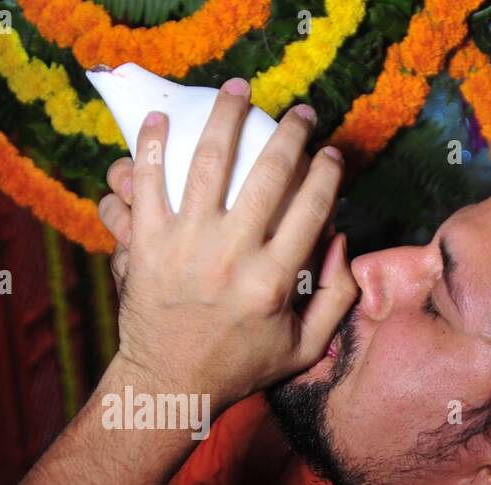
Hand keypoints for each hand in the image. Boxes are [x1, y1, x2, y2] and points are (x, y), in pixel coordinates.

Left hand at [96, 79, 356, 409]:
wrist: (167, 386)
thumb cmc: (237, 368)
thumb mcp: (302, 349)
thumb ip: (336, 299)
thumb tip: (344, 242)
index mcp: (275, 280)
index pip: (312, 207)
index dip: (327, 171)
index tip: (331, 154)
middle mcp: (233, 257)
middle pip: (269, 174)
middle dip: (291, 133)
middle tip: (300, 115)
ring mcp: (186, 247)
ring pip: (208, 164)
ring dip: (225, 118)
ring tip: (236, 92)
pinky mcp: (146, 246)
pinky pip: (147, 185)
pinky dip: (151, 148)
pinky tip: (160, 121)